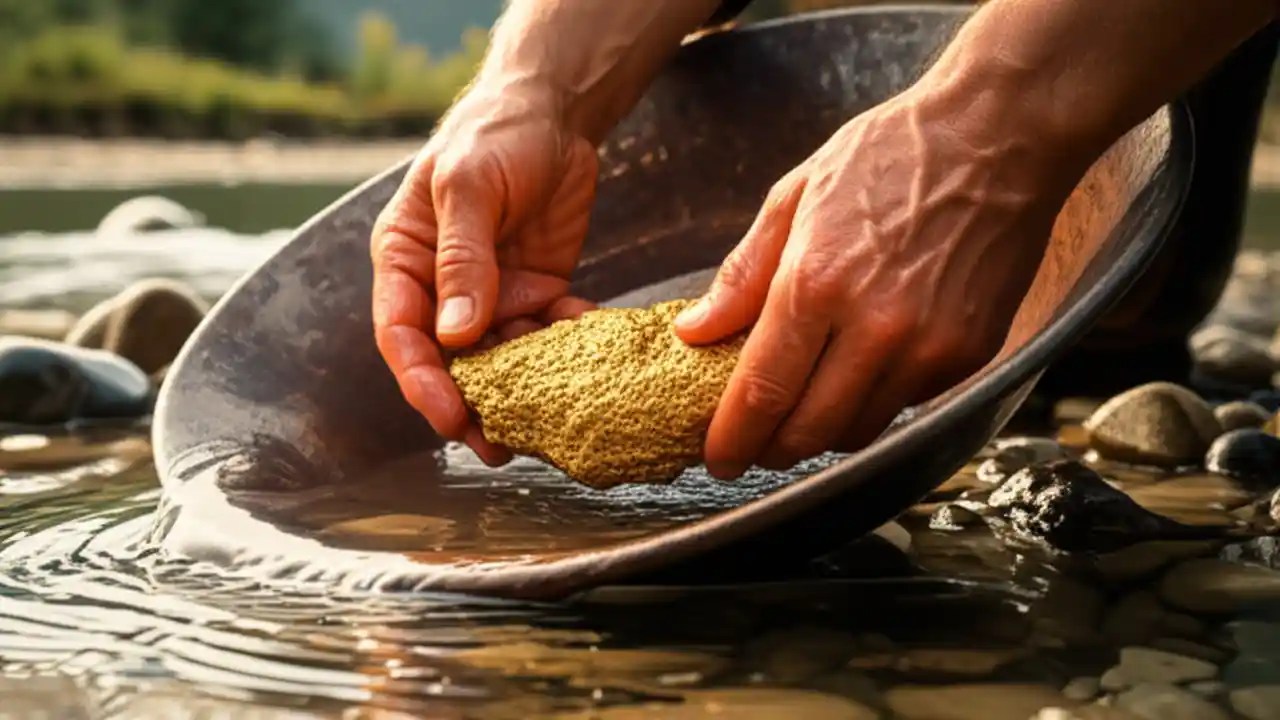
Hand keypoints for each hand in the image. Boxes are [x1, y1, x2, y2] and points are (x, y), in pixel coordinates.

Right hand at [371, 84, 598, 464]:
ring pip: (500, 358)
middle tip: (498, 445)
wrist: (554, 112)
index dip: (422, 381)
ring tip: (548, 426)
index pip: (402, 333)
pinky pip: (547, 335)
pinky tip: (589, 368)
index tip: (448, 416)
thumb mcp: (470, 187)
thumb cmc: (494, 134)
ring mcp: (492, 293)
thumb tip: (455, 335)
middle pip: (449, 361)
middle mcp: (444, 286)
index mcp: (407, 259)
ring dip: (522, 391)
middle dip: (471, 405)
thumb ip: (463, 258)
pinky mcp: (536, 292)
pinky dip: (565, 351)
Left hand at [674, 85, 1085, 478]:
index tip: (717, 457)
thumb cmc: (893, 154)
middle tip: (754, 444)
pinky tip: (862, 369)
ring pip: (858, 431)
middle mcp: (874, 328)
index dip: (732, 440)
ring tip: (804, 408)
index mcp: (816, 284)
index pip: (761, 394)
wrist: (1000, 135)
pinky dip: (874, 402)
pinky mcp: (969, 354)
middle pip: (808, 432)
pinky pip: (905, 405)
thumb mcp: (795, 196)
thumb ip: (741, 276)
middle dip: (771, 450)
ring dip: (822, 433)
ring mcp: (928, 347)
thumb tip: (695, 332)